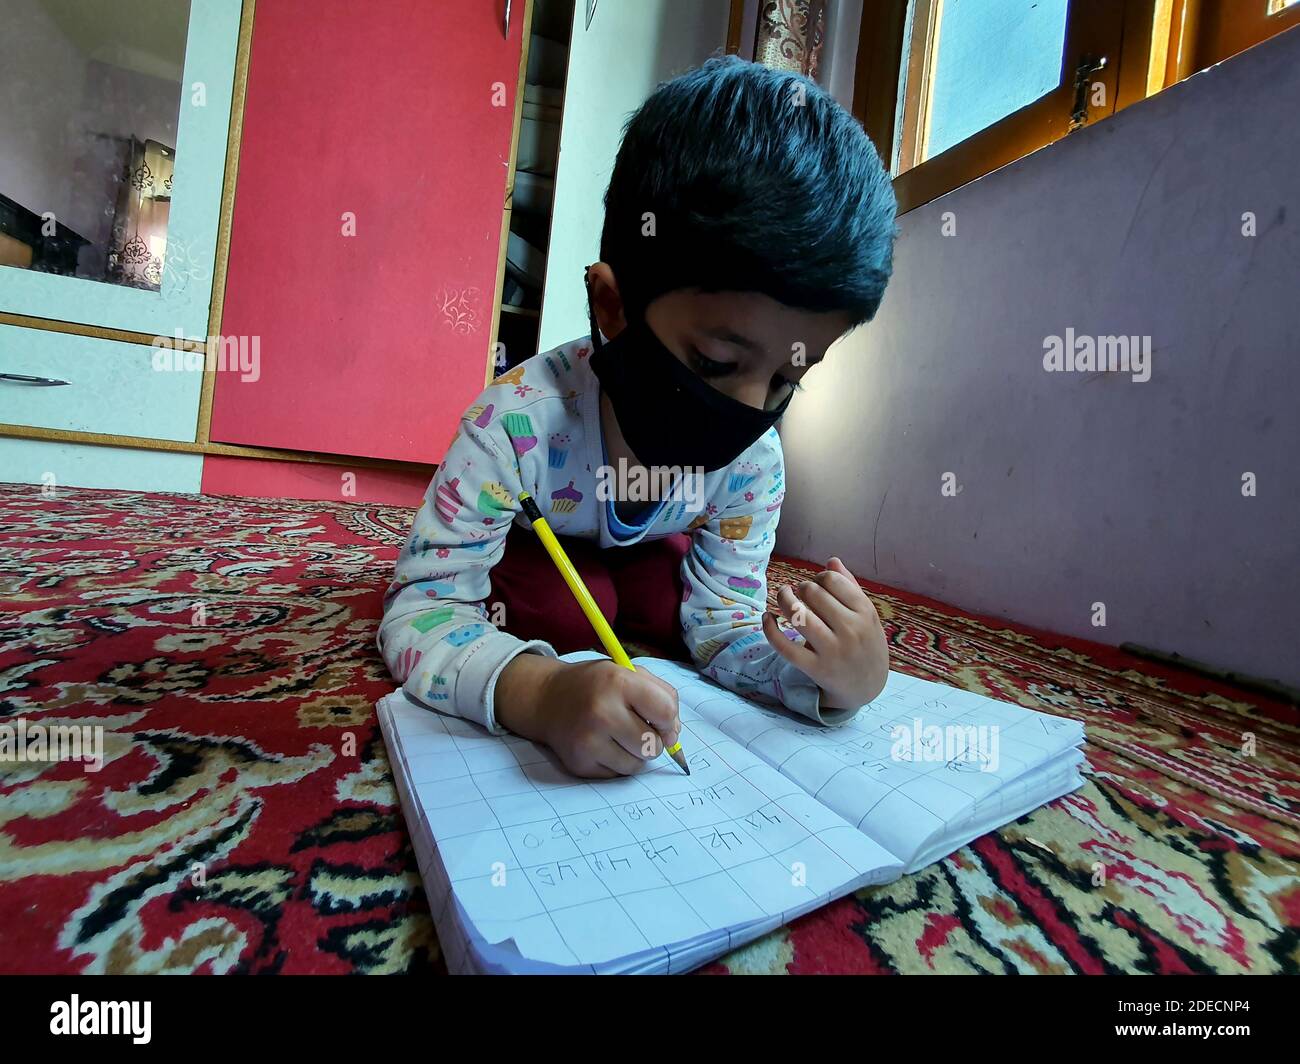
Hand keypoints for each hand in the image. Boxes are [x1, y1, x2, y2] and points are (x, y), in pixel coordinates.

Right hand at [497, 656, 680, 777]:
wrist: (547, 699)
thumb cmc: (596, 685)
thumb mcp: (627, 673)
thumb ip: (661, 695)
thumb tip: (674, 735)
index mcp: (617, 682)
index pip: (665, 712)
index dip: (670, 721)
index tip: (663, 722)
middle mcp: (602, 712)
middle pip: (654, 744)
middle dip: (653, 740)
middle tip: (636, 727)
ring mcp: (588, 741)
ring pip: (638, 764)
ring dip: (635, 754)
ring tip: (618, 736)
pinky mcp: (580, 764)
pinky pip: (618, 774)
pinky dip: (617, 763)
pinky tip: (603, 746)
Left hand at [761, 557, 887, 710]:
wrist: (868, 688)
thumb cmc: (866, 644)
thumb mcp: (866, 616)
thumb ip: (850, 587)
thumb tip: (831, 560)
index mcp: (865, 612)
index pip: (832, 580)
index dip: (818, 577)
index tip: (816, 584)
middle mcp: (850, 630)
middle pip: (813, 593)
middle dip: (801, 587)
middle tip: (799, 593)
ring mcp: (832, 650)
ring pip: (797, 614)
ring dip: (783, 598)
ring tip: (782, 595)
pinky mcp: (815, 668)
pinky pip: (784, 645)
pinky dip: (770, 628)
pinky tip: (767, 617)